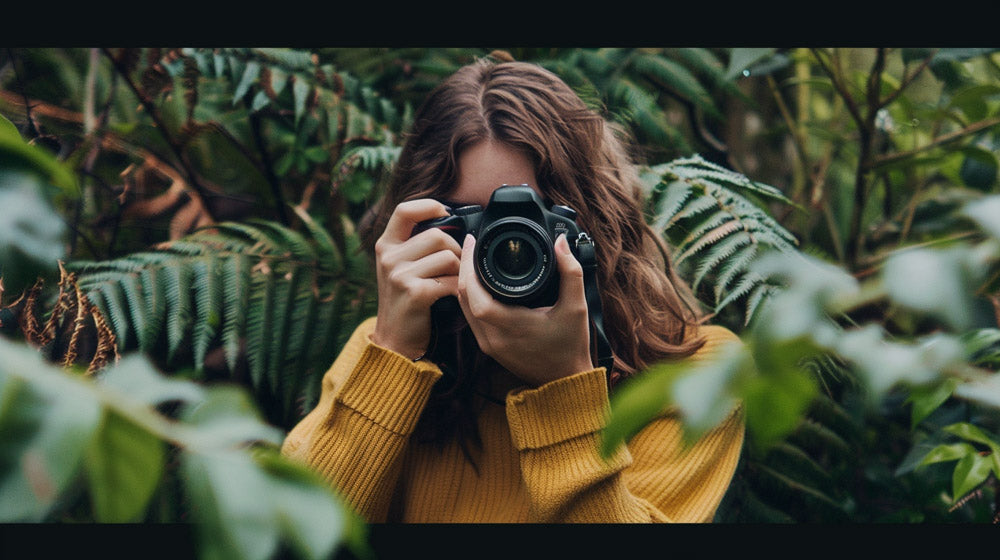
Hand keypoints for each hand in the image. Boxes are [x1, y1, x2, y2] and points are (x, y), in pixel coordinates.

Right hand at [371, 199, 460, 359]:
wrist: (395, 338)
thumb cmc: (405, 298)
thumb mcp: (399, 267)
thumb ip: (415, 244)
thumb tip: (451, 221)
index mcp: (385, 245)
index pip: (404, 210)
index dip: (429, 206)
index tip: (445, 213)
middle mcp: (388, 257)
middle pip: (437, 235)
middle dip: (455, 249)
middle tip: (458, 265)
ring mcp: (399, 275)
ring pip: (447, 257)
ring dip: (460, 270)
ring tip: (456, 280)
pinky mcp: (414, 293)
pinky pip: (450, 280)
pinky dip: (459, 288)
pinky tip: (454, 295)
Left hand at [456, 233, 593, 386]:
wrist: (566, 382)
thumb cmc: (571, 347)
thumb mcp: (577, 307)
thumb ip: (571, 272)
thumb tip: (561, 243)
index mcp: (511, 326)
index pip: (475, 295)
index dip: (469, 267)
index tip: (474, 243)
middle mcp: (494, 338)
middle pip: (463, 297)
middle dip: (465, 267)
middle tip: (472, 244)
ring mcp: (489, 345)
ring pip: (463, 307)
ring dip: (465, 282)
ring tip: (473, 259)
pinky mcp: (489, 348)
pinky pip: (470, 317)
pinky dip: (471, 297)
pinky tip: (478, 283)